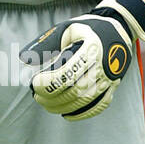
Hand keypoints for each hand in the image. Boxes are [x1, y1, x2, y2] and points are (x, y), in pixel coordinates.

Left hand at [20, 0, 144, 120]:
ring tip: (46, 104)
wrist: (119, 29)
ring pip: (85, 101)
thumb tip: (24, 59)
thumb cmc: (88, 29)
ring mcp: (110, 78)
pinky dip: (82, 114)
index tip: (34, 83)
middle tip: (37, 96)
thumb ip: (46, 43)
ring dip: (62, 107)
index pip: (67, 73)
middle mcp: (103, 65)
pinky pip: (99, 105)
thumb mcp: (66, 29)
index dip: (49, 83)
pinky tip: (66, 114)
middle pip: (75, 90)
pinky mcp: (113, 86)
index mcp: (91, 48)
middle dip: (52, 97)